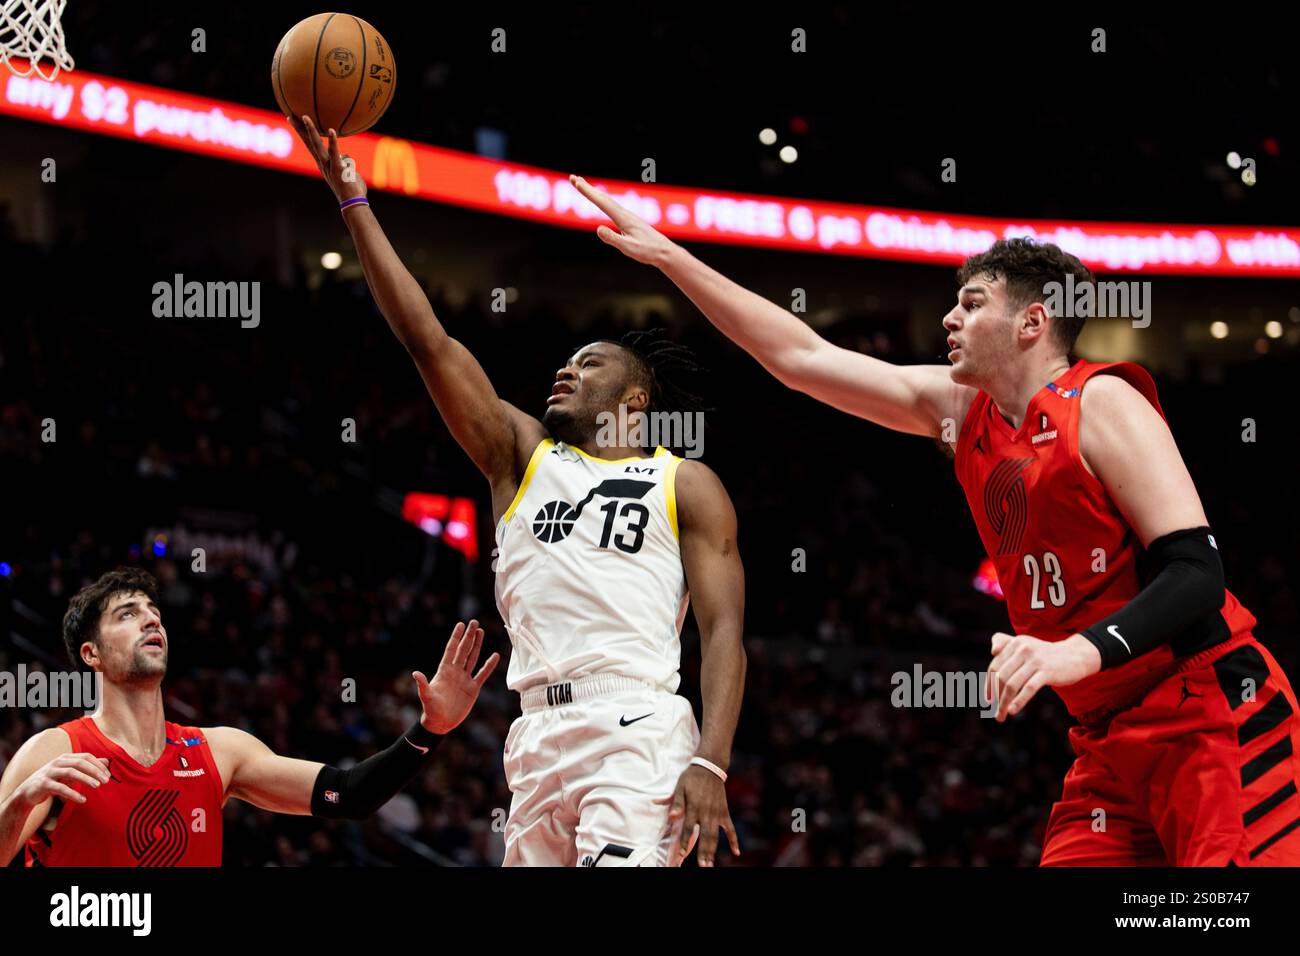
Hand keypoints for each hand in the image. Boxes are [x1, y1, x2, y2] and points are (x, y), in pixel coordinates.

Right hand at [10, 752, 110, 809]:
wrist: (27, 792)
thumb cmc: (53, 781)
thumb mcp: (70, 772)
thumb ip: (86, 767)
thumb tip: (107, 762)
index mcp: (65, 758)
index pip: (86, 757)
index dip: (98, 765)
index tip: (108, 774)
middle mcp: (57, 762)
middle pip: (80, 763)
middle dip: (95, 771)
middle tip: (106, 781)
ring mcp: (50, 772)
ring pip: (71, 773)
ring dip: (86, 779)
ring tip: (97, 786)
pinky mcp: (43, 784)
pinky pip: (60, 788)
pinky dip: (73, 793)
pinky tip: (83, 799)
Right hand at [287, 113, 366, 202]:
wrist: (353, 203)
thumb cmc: (352, 189)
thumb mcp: (346, 172)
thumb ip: (343, 162)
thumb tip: (345, 155)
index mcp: (323, 164)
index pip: (310, 145)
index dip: (303, 133)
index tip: (294, 121)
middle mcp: (322, 164)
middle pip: (309, 143)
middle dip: (300, 129)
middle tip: (290, 116)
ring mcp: (329, 167)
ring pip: (317, 146)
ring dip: (311, 131)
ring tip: (305, 117)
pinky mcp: (338, 169)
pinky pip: (335, 153)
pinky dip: (333, 142)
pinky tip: (331, 131)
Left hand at [413, 620, 499, 733]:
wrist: (440, 723)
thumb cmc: (431, 710)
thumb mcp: (426, 696)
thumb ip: (422, 684)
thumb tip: (415, 674)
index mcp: (444, 671)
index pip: (451, 650)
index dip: (456, 637)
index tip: (460, 624)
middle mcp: (455, 672)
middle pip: (464, 650)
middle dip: (469, 636)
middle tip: (474, 622)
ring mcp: (464, 679)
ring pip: (472, 658)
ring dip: (477, 645)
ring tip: (481, 632)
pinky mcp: (473, 688)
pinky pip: (482, 674)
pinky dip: (489, 666)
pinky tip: (494, 656)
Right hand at [568, 175, 676, 266]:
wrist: (665, 252)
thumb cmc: (648, 252)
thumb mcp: (628, 248)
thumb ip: (613, 239)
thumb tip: (598, 229)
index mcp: (623, 218)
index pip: (601, 202)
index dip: (587, 192)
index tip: (576, 181)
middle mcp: (625, 214)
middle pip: (603, 198)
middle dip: (587, 188)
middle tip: (573, 178)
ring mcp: (628, 217)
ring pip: (608, 201)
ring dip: (594, 193)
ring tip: (583, 186)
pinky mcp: (630, 222)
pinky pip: (613, 207)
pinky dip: (603, 201)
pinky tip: (602, 202)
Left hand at [666, 763, 738, 866]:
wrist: (710, 767)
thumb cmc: (691, 778)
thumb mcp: (680, 787)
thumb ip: (676, 802)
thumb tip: (670, 816)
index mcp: (694, 807)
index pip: (688, 828)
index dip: (684, 842)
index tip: (681, 855)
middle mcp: (706, 812)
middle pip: (705, 836)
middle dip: (703, 852)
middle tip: (703, 866)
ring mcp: (717, 814)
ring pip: (716, 836)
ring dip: (713, 851)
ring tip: (710, 864)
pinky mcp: (724, 812)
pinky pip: (730, 829)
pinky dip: (734, 840)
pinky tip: (737, 852)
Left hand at [987, 632, 1101, 720]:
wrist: (1075, 655)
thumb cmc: (1045, 654)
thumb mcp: (1026, 645)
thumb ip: (1006, 644)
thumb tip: (992, 652)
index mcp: (1015, 643)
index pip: (995, 666)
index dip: (989, 684)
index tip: (988, 699)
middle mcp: (1023, 649)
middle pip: (1001, 677)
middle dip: (995, 696)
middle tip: (993, 711)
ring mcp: (1035, 661)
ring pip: (1012, 685)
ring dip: (1003, 703)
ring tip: (1000, 716)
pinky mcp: (1047, 672)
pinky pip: (1028, 689)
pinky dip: (1018, 701)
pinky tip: (1012, 711)